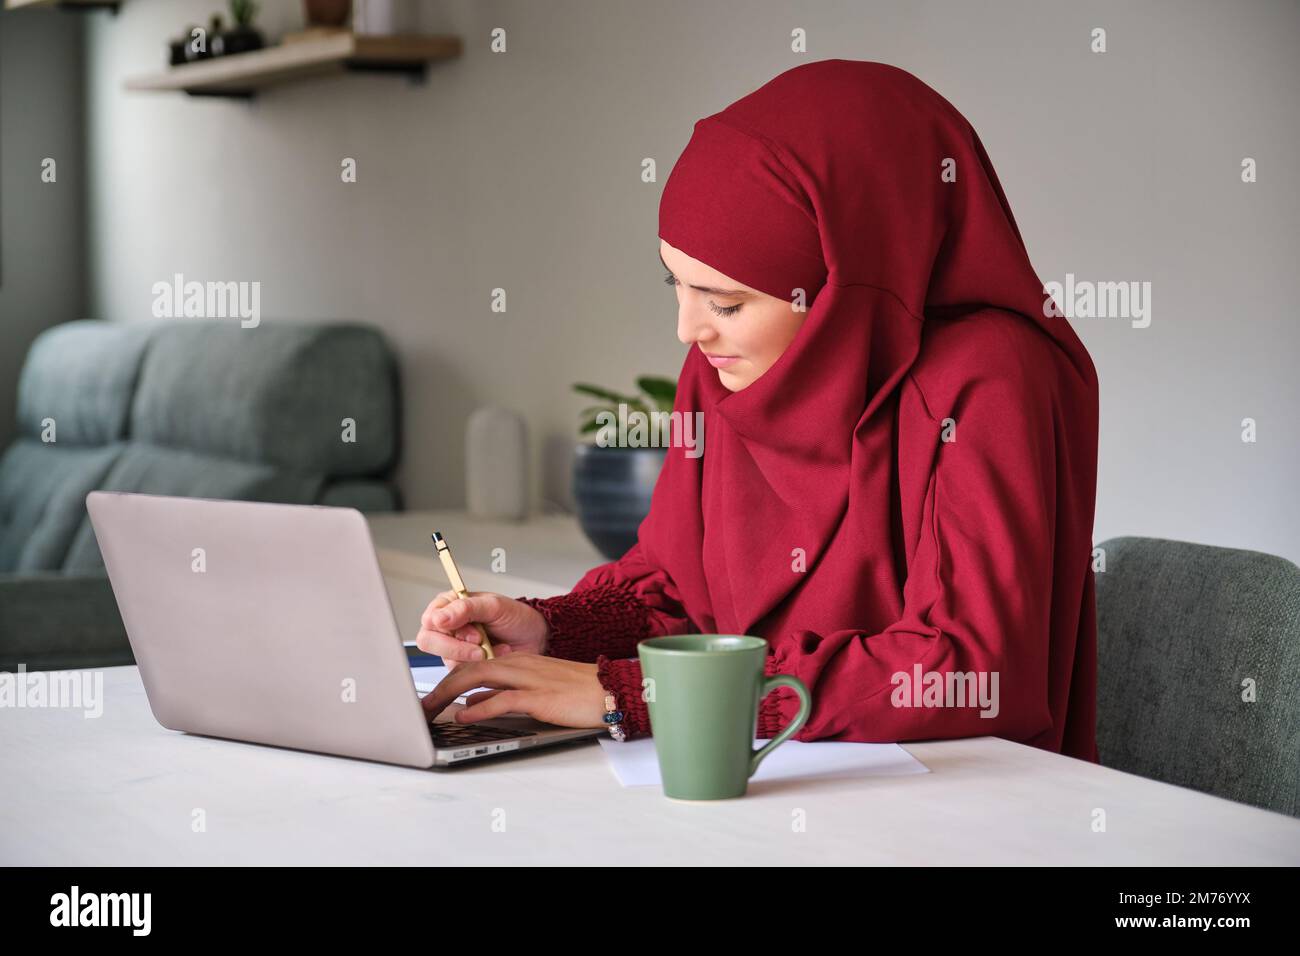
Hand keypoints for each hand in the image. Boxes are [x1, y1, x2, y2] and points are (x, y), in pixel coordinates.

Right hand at [415, 591, 548, 668]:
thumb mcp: (493, 606)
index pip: (430, 620)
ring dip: (473, 658)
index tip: (474, 634)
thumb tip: (438, 617)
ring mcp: (452, 647)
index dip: (448, 630)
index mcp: (449, 605)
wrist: (534, 637)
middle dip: (458, 648)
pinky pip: (460, 673)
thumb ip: (465, 608)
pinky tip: (495, 656)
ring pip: (446, 659)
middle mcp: (447, 626)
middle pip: (429, 642)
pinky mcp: (462, 665)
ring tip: (495, 648)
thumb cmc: (515, 617)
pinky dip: (482, 667)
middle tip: (481, 648)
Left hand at [420, 655, 606, 729]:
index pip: (471, 665)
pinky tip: (464, 716)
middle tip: (419, 707)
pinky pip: (502, 699)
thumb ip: (499, 695)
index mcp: (516, 661)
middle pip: (467, 668)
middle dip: (438, 687)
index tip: (426, 698)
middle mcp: (518, 664)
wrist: (611, 690)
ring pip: (478, 677)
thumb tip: (469, 705)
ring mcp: (528, 678)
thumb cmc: (576, 692)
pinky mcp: (539, 696)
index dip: (445, 681)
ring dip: (448, 694)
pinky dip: (480, 708)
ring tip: (429, 710)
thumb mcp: (532, 690)